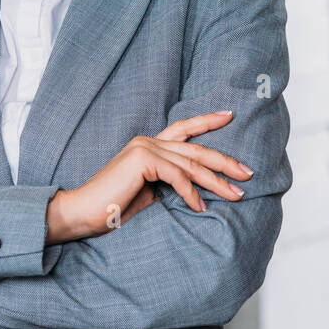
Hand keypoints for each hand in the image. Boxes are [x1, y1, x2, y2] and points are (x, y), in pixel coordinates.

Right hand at [45, 111, 252, 243]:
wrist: (81, 213)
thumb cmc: (112, 207)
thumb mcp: (147, 192)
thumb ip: (167, 183)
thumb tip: (194, 190)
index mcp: (147, 145)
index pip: (183, 128)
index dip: (207, 120)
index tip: (230, 115)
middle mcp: (147, 141)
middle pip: (196, 148)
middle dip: (225, 160)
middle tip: (248, 172)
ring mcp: (144, 148)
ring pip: (191, 164)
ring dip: (217, 181)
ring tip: (237, 195)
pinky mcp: (142, 161)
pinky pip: (177, 177)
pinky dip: (191, 194)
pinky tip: (201, 208)